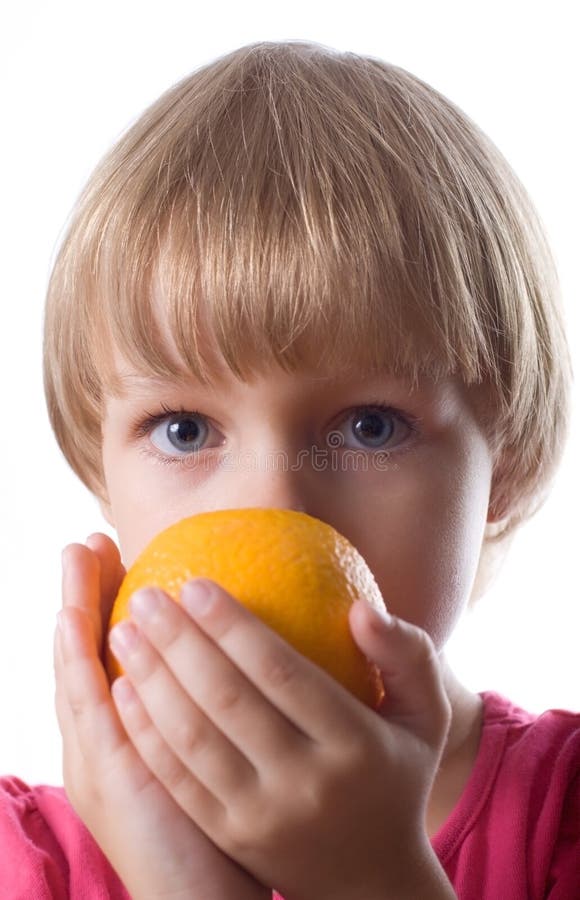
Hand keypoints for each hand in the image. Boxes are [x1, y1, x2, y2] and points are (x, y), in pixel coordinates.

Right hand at [55, 534, 268, 899]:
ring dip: (74, 607)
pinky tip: (85, 615)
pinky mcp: (104, 776)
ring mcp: (96, 757)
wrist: (208, 896)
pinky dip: (79, 658)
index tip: (104, 548)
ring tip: (79, 552)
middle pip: (79, 649)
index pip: (101, 651)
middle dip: (80, 590)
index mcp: (120, 732)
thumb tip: (234, 640)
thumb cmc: (224, 820)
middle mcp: (100, 740)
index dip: (97, 599)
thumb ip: (207, 698)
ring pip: (74, 666)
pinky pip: (88, 705)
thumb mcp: (203, 752)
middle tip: (86, 538)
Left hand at [108, 577, 456, 899]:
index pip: (282, 674)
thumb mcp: (427, 714)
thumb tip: (360, 607)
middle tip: (145, 597)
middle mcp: (305, 784)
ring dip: (151, 682)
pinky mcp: (229, 838)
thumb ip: (407, 654)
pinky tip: (121, 691)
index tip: (195, 583)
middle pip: (228, 702)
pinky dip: (146, 733)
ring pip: (193, 741)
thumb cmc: (394, 773)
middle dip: (178, 643)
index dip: (234, 626)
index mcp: (355, 745)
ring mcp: (262, 817)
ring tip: (124, 632)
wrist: (369, 881)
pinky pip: (177, 780)